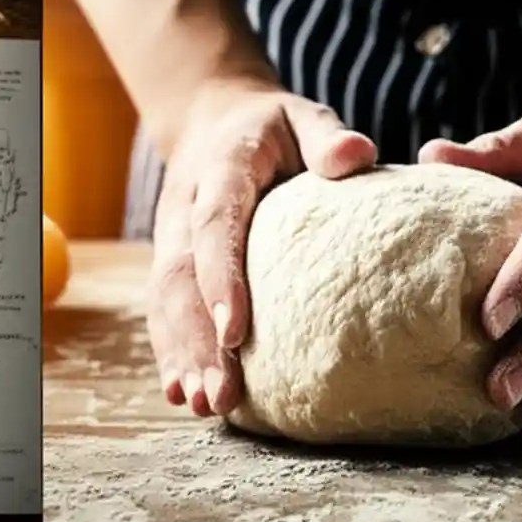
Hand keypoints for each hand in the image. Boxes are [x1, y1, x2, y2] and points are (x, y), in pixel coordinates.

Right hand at [148, 81, 376, 415]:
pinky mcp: (170, 262)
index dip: (219, 278)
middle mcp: (184, 209)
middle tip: (220, 395)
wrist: (213, 121)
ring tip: (203, 406)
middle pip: (179, 279)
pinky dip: (172, 353)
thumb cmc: (272, 128)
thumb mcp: (302, 115)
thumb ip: (325, 135)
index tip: (235, 332)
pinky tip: (185, 395)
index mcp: (218, 171)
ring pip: (165, 302)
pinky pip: (164, 311)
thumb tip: (357, 156)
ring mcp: (170, 239)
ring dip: (181, 356)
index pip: (214, 227)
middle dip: (195, 340)